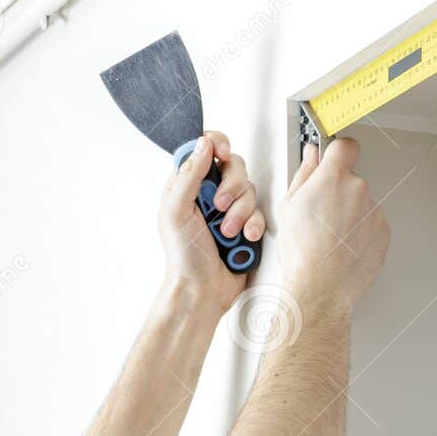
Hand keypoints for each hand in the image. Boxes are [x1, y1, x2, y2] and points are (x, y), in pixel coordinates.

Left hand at [157, 131, 265, 315]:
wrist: (202, 290)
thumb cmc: (183, 257)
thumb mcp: (176, 211)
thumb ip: (189, 175)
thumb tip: (203, 144)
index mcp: (187, 186)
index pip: (204, 149)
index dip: (217, 145)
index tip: (222, 153)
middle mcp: (209, 193)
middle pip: (234, 166)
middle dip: (231, 187)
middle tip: (219, 207)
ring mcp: (230, 209)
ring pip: (249, 190)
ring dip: (239, 212)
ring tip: (227, 233)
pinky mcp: (246, 224)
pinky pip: (260, 212)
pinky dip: (253, 225)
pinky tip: (243, 238)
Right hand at [277, 137, 389, 313]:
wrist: (321, 287)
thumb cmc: (302, 253)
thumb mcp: (289, 207)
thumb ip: (304, 174)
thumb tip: (311, 156)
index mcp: (333, 178)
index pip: (345, 146)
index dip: (337, 152)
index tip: (332, 159)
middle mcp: (358, 190)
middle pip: (351, 179)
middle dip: (338, 190)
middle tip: (319, 214)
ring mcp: (374, 212)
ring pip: (361, 204)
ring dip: (349, 214)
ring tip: (329, 237)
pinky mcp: (383, 232)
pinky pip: (371, 225)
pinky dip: (359, 233)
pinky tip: (341, 247)